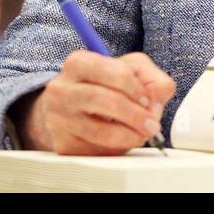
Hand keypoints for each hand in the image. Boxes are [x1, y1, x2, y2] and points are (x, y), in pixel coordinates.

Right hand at [17, 50, 175, 154]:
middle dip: (137, 115)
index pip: (116, 73)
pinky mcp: (62, 144)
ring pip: (102, 132)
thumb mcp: (131, 69)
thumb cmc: (104, 84)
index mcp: (78, 62)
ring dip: (130, 136)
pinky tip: (122, 141)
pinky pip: (96, 150)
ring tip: (142, 134)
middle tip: (152, 124)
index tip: (148, 99)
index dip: (138, 89)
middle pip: (107, 101)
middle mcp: (62, 89)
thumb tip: (154, 104)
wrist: (72, 107)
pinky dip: (116, 148)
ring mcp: (58, 118)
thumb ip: (152, 79)